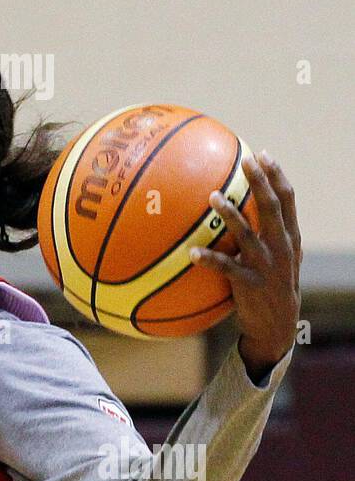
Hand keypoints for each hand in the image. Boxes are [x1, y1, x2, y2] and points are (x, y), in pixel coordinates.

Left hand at [190, 153, 301, 382]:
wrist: (276, 325)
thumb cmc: (271, 288)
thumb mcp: (277, 259)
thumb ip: (265, 236)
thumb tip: (242, 213)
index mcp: (289, 237)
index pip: (287, 199)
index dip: (276, 176)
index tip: (262, 155)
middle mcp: (281, 246)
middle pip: (272, 207)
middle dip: (260, 182)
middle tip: (244, 162)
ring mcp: (266, 265)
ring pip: (248, 234)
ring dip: (230, 214)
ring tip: (212, 197)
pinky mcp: (249, 284)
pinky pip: (226, 268)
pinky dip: (209, 260)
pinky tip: (192, 253)